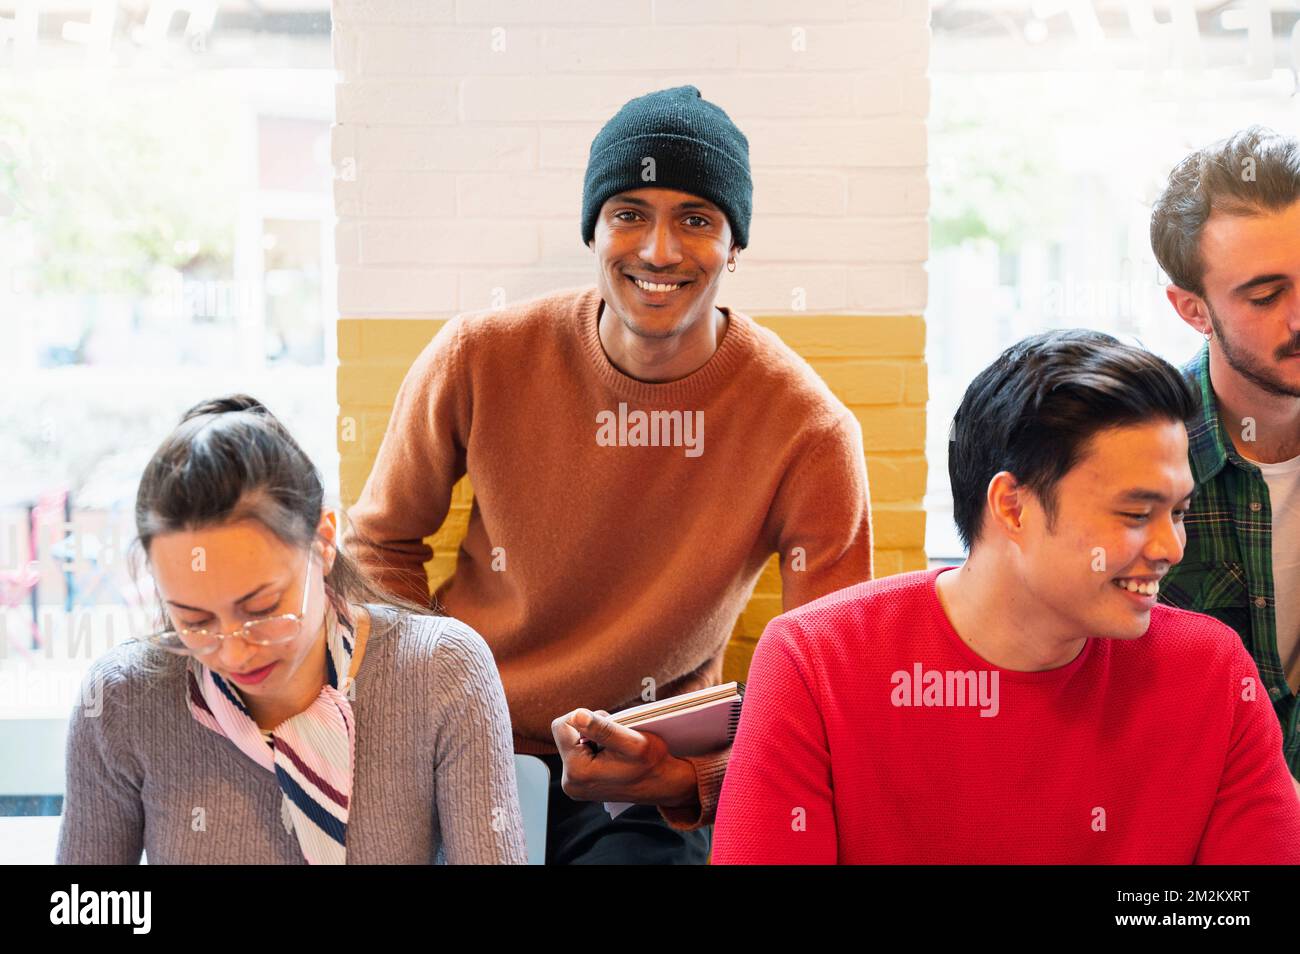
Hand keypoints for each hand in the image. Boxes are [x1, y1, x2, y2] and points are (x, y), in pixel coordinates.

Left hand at [550, 707, 698, 807]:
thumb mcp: (632, 741)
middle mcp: (570, 783)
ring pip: (573, 744)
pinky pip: (579, 755)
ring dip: (592, 738)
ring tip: (615, 748)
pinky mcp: (580, 785)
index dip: (583, 718)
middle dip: (588, 728)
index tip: (607, 724)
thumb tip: (576, 715)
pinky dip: (594, 749)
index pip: (561, 726)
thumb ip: (603, 729)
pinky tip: (612, 756)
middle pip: (566, 735)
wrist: (663, 784)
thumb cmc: (652, 762)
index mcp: (577, 772)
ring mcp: (574, 786)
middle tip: (614, 736)